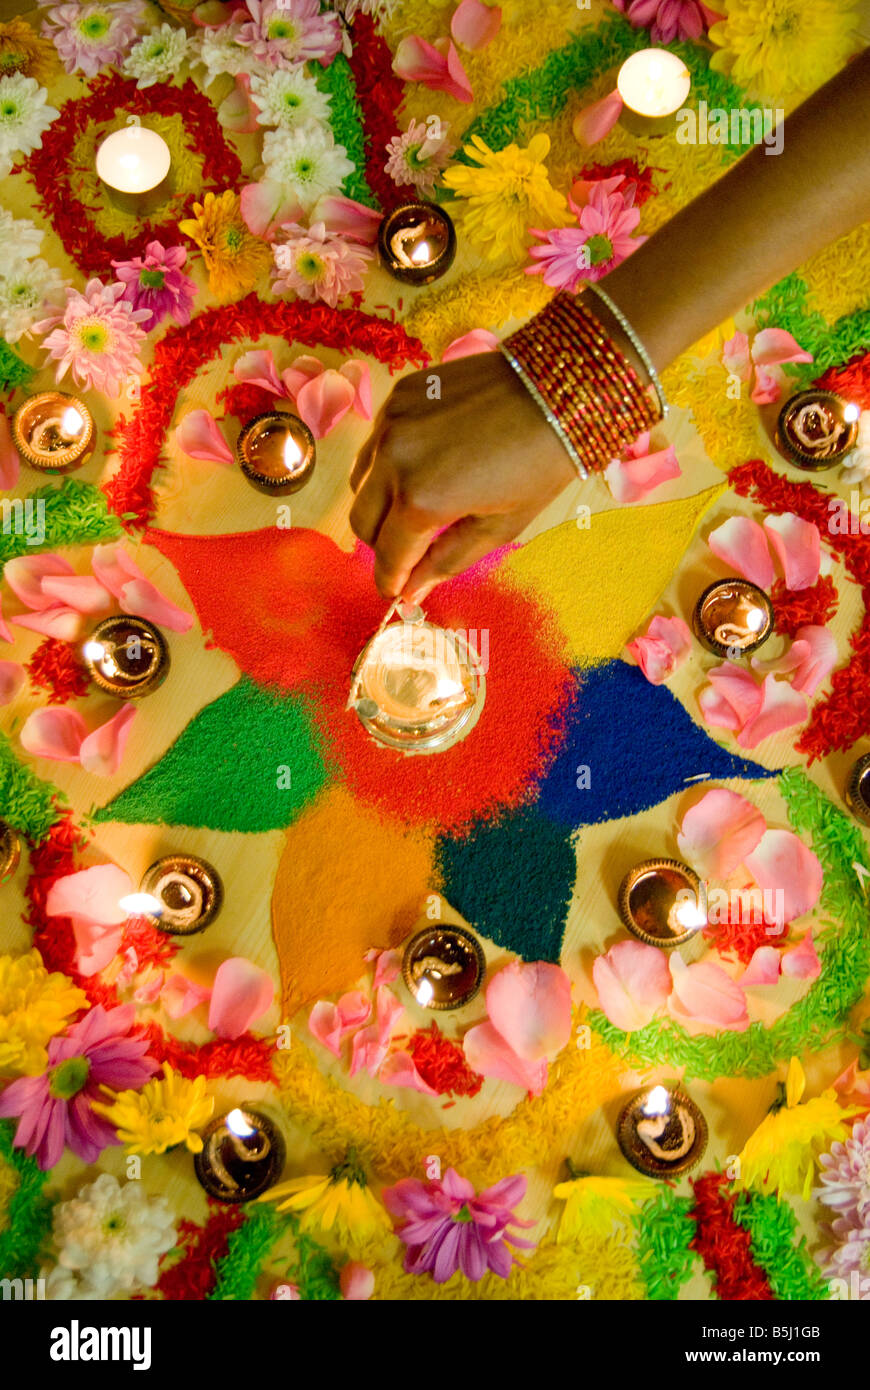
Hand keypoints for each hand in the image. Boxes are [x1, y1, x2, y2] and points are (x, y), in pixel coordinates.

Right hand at [348, 351, 577, 600]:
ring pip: (360, 482)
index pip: (388, 555)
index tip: (395, 591)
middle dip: (382, 544)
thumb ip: (446, 562)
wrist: (559, 390)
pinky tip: (426, 462)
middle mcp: (395, 460)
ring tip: (417, 503)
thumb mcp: (498, 527)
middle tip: (410, 548)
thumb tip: (410, 593)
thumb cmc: (538, 465)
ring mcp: (392, 423)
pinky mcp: (399, 396)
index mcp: (422, 500)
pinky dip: (390, 462)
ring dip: (380, 503)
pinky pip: (376, 443)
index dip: (391, 580)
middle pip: (362, 521)